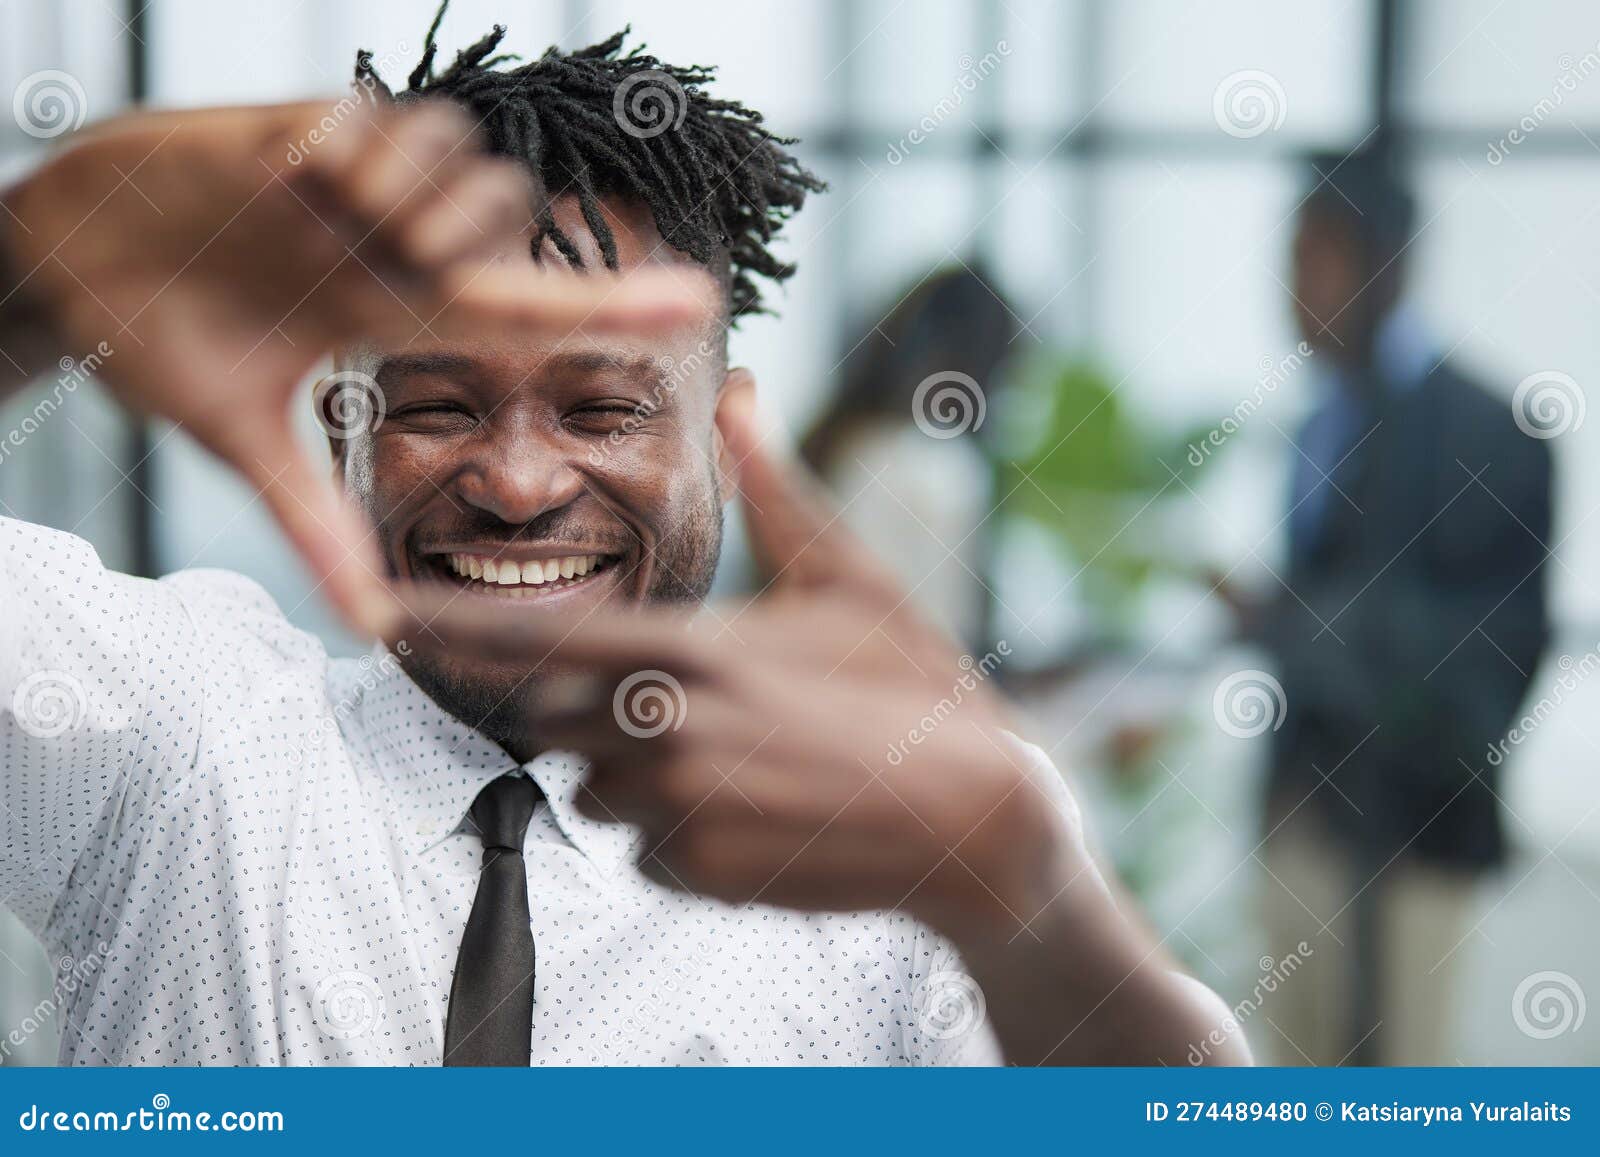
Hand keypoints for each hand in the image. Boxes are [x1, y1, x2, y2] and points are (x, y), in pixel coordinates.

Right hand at [0, 99, 709, 628]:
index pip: (526, 308)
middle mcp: (392, 244)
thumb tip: (372, 627)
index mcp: (391, 312)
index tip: (697, 307)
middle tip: (402, 268)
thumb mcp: (242, 439)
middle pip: (510, 215)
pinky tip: (303, 179)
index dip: (610, 306)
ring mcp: (355, 184)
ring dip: (423, 199)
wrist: (62, 262)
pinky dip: (367, 153)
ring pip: (466, 156)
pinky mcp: (305, 126)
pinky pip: (384, 116)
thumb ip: (314, 521)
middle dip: (478, 242)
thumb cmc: (157, 341)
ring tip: (345, 224)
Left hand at [392, 387, 1080, 942]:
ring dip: (640, 779)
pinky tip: (761, 813)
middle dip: (587, 714)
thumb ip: (772, 486)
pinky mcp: (697, 875)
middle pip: (552, 723)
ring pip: (597, 793)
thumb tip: (743, 390)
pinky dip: (681, 837)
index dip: (447, 628)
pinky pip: (645, 853)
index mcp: (690, 646)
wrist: (978, 816)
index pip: (532, 638)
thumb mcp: (847, 573)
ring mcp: (677, 809)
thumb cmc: (917, 684)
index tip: (377, 618)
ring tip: (746, 763)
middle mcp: (664, 729)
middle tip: (679, 709)